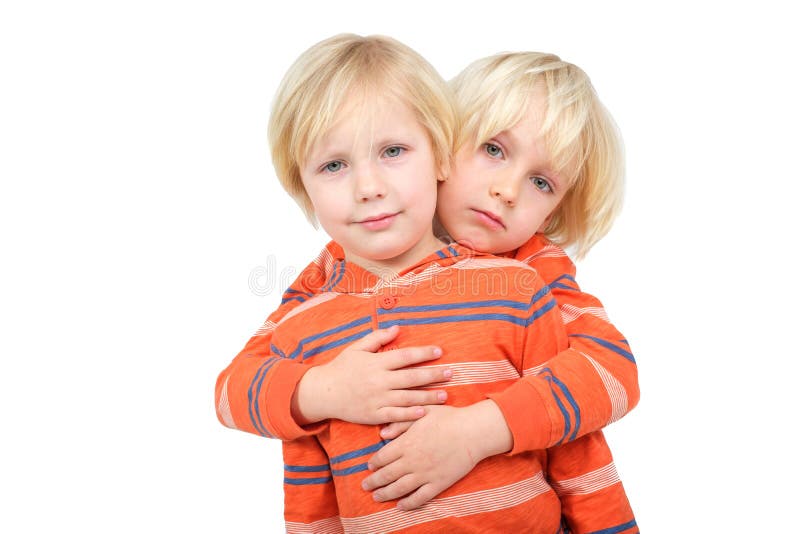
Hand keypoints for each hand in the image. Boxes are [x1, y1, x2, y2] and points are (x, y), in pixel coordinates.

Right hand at [293, 325, 451, 424]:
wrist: (323, 393)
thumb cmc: (341, 368)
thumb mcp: (357, 348)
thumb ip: (377, 337)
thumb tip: (397, 328)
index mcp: (376, 363)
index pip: (405, 356)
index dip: (423, 353)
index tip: (439, 352)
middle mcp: (378, 381)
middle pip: (411, 378)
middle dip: (433, 375)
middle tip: (451, 373)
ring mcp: (377, 399)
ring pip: (408, 398)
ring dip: (428, 397)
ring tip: (445, 395)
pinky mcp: (374, 415)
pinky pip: (396, 416)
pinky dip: (411, 415)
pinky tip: (425, 412)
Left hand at [361, 401, 512, 509]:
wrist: (473, 432)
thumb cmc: (449, 418)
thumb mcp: (423, 412)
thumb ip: (401, 422)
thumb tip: (382, 433)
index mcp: (407, 443)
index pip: (382, 457)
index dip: (373, 463)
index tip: (369, 466)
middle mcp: (412, 461)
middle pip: (386, 475)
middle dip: (373, 482)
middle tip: (365, 486)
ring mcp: (425, 474)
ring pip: (399, 488)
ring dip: (385, 494)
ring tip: (377, 497)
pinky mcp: (438, 483)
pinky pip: (420, 497)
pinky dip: (408, 504)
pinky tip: (401, 506)